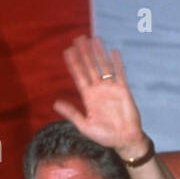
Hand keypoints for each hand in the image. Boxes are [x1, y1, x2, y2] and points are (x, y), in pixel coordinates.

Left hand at [53, 36, 147, 157]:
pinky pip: (119, 73)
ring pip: (103, 66)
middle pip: (89, 67)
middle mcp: (98, 90)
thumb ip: (71, 113)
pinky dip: (116, 62)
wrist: (124, 140)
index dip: (73, 63)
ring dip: (98, 53)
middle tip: (78, 38)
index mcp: (88, 97)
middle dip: (84, 52)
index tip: (67, 51)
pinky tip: (112, 51)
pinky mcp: (123, 90)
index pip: (78, 75)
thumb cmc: (104, 136)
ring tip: (93, 39)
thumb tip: (55, 103)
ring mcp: (110, 89)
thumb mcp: (84, 126)